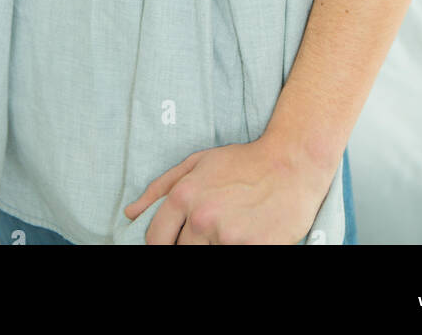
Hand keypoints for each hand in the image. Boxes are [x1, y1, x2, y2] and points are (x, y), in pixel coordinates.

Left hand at [122, 135, 333, 244]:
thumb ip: (161, 187)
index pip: (155, 241)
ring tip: (230, 229)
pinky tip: (245, 236)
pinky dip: (235, 249)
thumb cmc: (244, 162)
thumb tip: (129, 214)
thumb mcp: (199, 162)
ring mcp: (227, 237)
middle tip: (211, 233)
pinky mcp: (252, 249)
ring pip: (206, 257)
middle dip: (191, 246)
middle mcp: (201, 218)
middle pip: (179, 253)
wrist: (292, 163)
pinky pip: (231, 258)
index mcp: (184, 196)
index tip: (174, 243)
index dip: (161, 246)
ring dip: (214, 247)